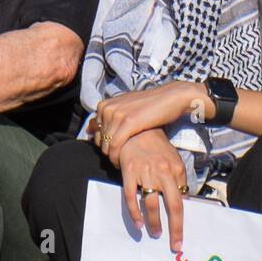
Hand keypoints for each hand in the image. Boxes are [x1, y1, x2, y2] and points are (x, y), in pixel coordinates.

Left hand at [88, 81, 205, 157]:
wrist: (171, 98)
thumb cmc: (150, 105)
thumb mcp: (126, 108)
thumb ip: (110, 117)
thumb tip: (91, 128)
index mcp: (105, 104)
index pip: (95, 131)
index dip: (103, 143)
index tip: (112, 150)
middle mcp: (108, 108)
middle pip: (100, 139)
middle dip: (107, 151)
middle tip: (117, 158)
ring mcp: (117, 114)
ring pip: (106, 144)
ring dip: (112, 156)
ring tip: (120, 162)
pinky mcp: (128, 122)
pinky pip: (115, 145)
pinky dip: (116, 157)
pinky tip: (121, 162)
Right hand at [111, 128, 187, 252]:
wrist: (137, 129)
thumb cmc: (156, 148)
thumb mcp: (173, 160)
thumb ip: (177, 179)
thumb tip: (183, 201)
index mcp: (176, 170)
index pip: (182, 200)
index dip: (182, 220)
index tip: (182, 235)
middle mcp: (163, 173)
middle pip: (173, 206)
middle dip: (175, 228)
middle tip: (174, 244)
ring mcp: (146, 173)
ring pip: (152, 203)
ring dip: (154, 222)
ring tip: (155, 234)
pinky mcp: (129, 172)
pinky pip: (132, 196)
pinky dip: (134, 212)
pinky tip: (138, 224)